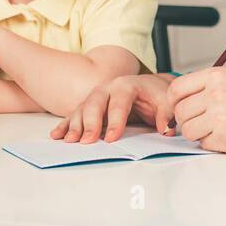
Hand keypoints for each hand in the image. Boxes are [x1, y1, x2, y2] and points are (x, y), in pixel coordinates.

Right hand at [49, 73, 176, 143]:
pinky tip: (57, 135)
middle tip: (87, 141)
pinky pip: (74, 115)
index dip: (115, 120)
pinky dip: (66, 125)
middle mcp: (108, 88)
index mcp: (127, 85)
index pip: (120, 102)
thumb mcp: (165, 100)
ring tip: (70, 141)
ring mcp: (96, 97)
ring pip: (82, 109)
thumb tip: (167, 129)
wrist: (147, 87)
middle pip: (95, 103)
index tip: (111, 138)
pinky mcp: (89, 106)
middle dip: (90, 123)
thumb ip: (167, 113)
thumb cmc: (155, 94)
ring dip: (75, 125)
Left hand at [167, 67, 225, 154]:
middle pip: (180, 112)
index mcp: (217, 76)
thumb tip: (184, 100)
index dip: (173, 102)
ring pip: (188, 131)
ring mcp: (219, 116)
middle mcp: (215, 94)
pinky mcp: (225, 138)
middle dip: (187, 120)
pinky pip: (204, 144)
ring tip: (215, 129)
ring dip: (198, 133)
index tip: (177, 108)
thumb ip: (209, 86)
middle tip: (200, 122)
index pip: (176, 89)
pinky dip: (212, 143)